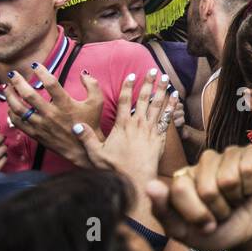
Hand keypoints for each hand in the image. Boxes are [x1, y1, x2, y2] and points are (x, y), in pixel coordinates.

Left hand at [3, 62, 107, 167]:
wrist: (84, 148)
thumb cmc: (90, 123)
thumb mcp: (97, 102)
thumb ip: (92, 84)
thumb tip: (83, 73)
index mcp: (65, 104)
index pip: (50, 83)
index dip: (41, 72)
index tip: (35, 65)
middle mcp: (51, 113)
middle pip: (29, 95)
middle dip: (18, 82)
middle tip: (13, 74)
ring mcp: (41, 125)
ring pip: (20, 109)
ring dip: (11, 97)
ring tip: (7, 88)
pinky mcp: (36, 134)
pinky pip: (19, 123)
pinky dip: (12, 114)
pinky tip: (10, 107)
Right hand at [74, 69, 176, 186]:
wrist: (136, 180)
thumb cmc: (115, 168)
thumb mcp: (96, 154)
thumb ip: (87, 138)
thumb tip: (76, 125)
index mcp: (122, 125)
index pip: (124, 101)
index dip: (127, 87)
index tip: (131, 76)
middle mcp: (138, 124)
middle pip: (144, 98)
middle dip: (149, 83)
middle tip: (153, 70)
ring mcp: (151, 129)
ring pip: (158, 105)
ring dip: (162, 90)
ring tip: (166, 77)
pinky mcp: (160, 137)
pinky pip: (167, 118)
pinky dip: (171, 106)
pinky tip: (175, 96)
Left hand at [145, 145, 251, 250]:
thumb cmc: (218, 231)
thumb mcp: (184, 231)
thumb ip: (163, 210)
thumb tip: (150, 185)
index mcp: (185, 176)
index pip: (180, 189)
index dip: (196, 214)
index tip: (205, 223)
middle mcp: (206, 161)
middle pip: (206, 187)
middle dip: (218, 209)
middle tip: (224, 212)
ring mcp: (230, 154)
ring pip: (228, 179)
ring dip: (235, 199)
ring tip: (237, 200)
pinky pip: (248, 167)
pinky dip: (250, 187)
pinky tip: (250, 188)